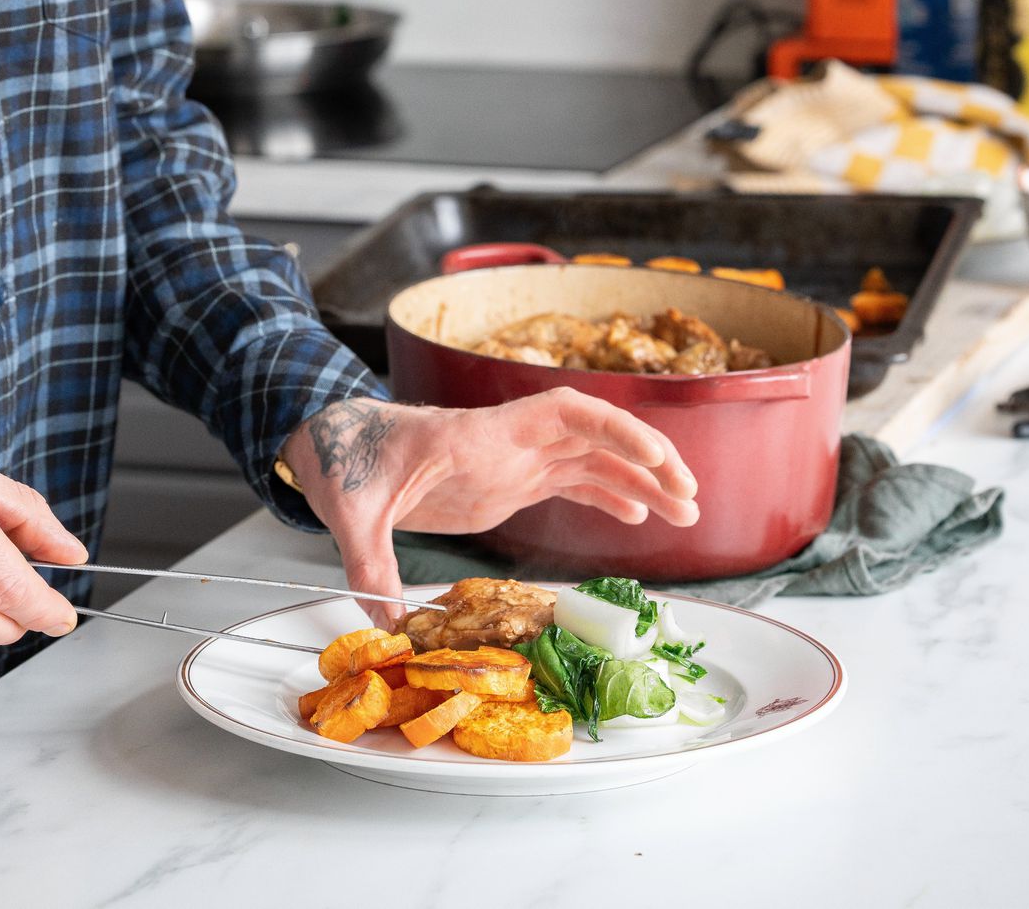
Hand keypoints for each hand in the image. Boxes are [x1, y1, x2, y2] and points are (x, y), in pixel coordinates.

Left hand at [281, 391, 698, 623]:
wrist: (337, 445)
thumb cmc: (348, 463)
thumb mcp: (352, 511)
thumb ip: (369, 562)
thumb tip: (384, 615)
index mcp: (483, 436)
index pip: (565, 412)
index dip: (615, 428)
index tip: (656, 455)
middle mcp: (508, 441)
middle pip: (595, 434)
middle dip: (647, 457)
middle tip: (691, 495)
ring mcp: (511, 459)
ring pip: (591, 458)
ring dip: (639, 479)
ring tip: (685, 512)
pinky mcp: (507, 480)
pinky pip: (571, 478)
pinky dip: (609, 491)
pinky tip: (638, 514)